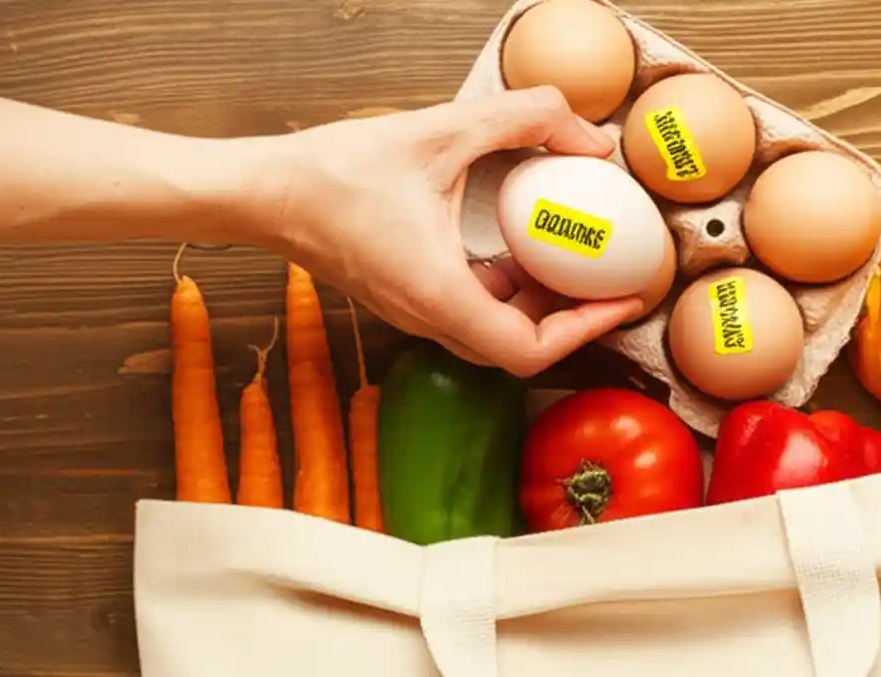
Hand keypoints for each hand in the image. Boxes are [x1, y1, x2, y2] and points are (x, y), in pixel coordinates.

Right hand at [256, 86, 641, 376]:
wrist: (262, 192)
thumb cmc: (332, 172)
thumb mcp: (439, 131)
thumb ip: (521, 120)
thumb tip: (587, 134)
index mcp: (440, 295)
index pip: (528, 352)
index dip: (585, 332)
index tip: (618, 302)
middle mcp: (428, 317)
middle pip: (517, 349)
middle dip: (570, 319)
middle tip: (606, 280)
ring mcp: (413, 313)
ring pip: (492, 332)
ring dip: (536, 304)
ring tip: (568, 258)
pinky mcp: (404, 299)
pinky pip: (468, 312)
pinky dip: (503, 290)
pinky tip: (514, 245)